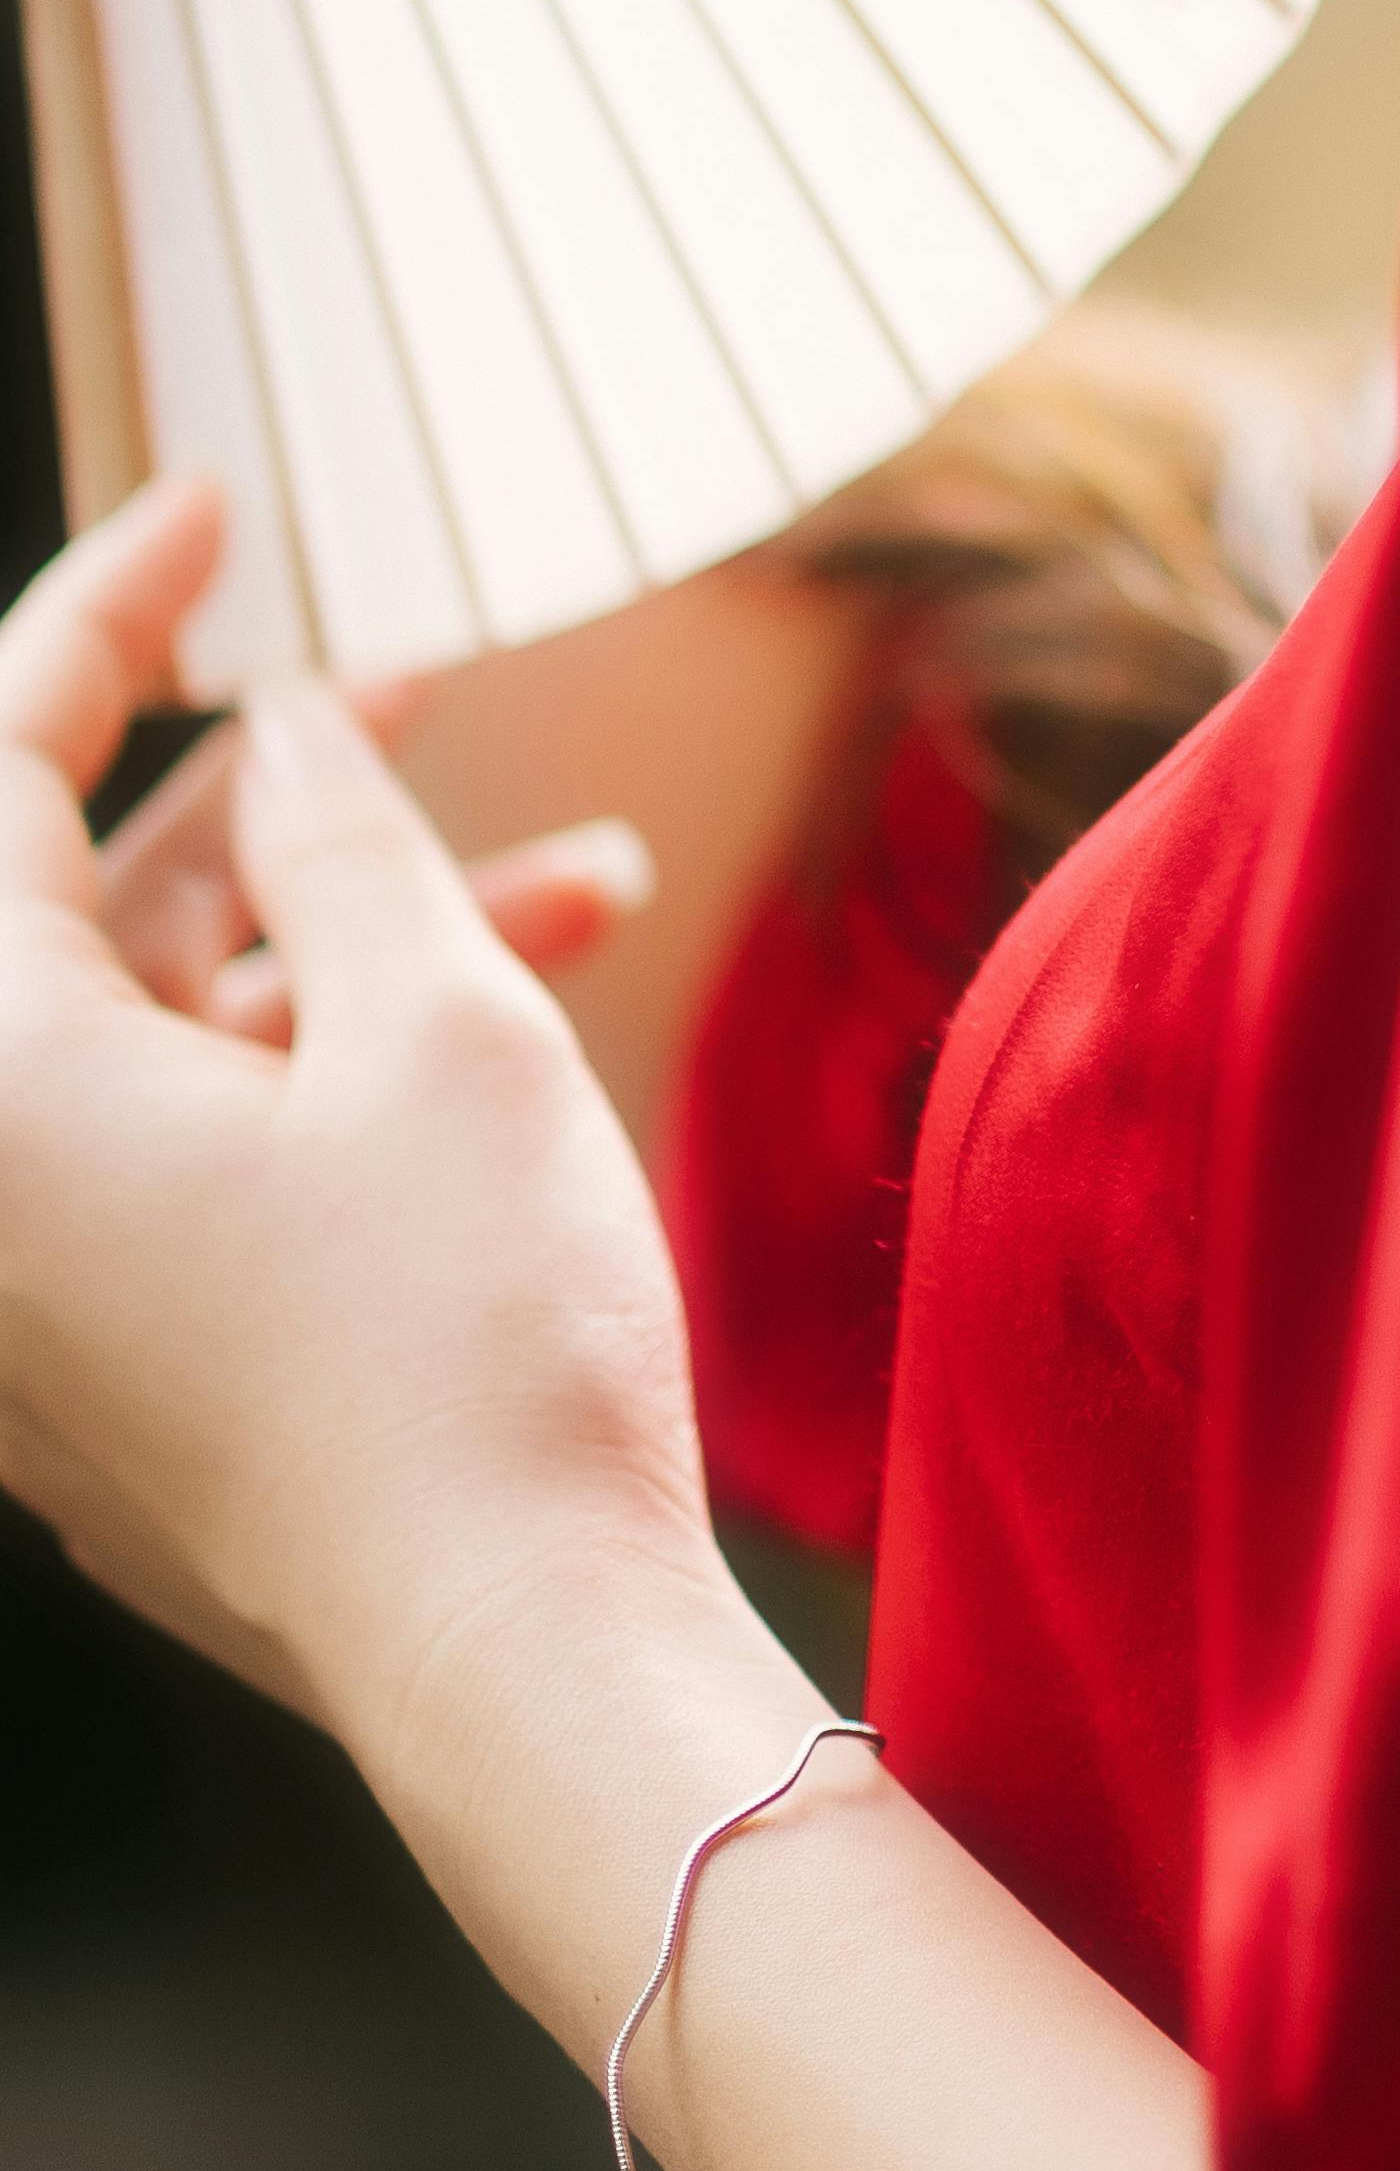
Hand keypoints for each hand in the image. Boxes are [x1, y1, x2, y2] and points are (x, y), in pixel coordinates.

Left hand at [0, 480, 730, 1767]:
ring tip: (575, 867)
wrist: (515, 1663)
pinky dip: (331, 1062)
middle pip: (83, 905)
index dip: (111, 612)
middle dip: (276, 781)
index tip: (215, 507)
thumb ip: (342, 839)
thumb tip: (294, 724)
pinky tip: (526, 1024)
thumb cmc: (467, 1345)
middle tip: (417, 673)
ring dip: (350, 929)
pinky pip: (192, 1154)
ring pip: (165, 1033)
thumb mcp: (434, 1022)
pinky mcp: (121, 1383)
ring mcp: (41, 1309)